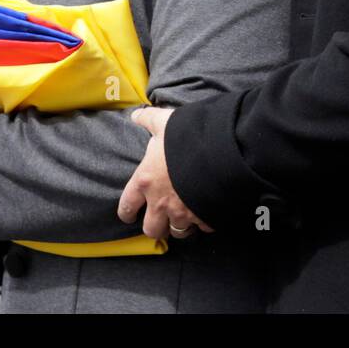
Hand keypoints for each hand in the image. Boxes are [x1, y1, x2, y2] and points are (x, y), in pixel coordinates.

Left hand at [118, 106, 212, 239]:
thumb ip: (148, 120)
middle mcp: (161, 203)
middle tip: (160, 219)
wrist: (222, 150)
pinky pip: (202, 228)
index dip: (126, 213)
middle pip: (152, 229)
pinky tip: (205, 213)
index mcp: (146, 181)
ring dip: (179, 226)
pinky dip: (203, 223)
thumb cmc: (186, 137)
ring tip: (183, 217)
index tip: (129, 215)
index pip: (127, 206)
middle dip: (155, 226)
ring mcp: (184, 213)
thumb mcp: (164, 122)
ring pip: (177, 232)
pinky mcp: (205, 218)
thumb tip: (135, 115)